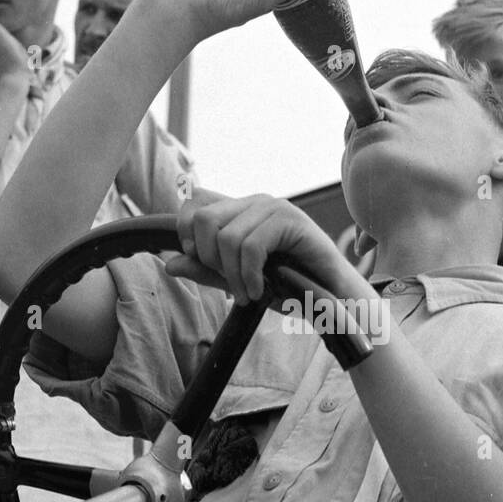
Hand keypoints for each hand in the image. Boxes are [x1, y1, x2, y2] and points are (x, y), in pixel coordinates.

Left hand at [167, 189, 369, 305]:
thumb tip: (170, 263)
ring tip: (248, 294)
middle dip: (208, 259)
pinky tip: (258, 291)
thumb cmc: (290, 287)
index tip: (205, 265)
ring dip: (232, 275)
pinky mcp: (291, 220)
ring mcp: (274, 207)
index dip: (187, 236)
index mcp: (240, 210)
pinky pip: (251, 246)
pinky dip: (249, 275)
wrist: (332, 299)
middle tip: (229, 285)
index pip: (193, 205)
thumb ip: (207, 271)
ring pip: (226, 236)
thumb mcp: (238, 280)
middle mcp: (255, 202)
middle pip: (202, 219)